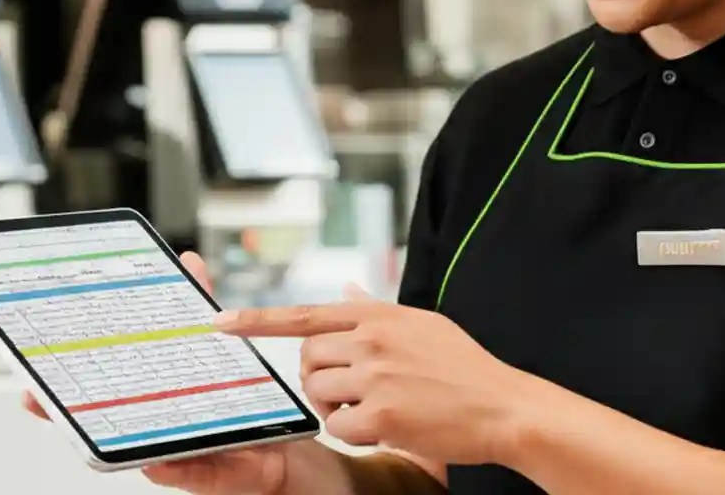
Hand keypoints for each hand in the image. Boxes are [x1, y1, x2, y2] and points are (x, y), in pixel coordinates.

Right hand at [21, 253, 348, 493]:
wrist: (285, 444)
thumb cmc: (242, 398)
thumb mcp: (219, 346)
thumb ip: (203, 305)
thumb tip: (187, 261)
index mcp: (152, 395)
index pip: (101, 384)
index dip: (62, 378)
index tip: (29, 363)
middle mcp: (154, 426)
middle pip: (99, 420)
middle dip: (63, 409)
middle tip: (34, 395)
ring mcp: (174, 452)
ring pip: (132, 450)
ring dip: (106, 442)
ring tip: (82, 427)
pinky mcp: (204, 473)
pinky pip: (182, 474)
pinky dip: (168, 468)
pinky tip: (155, 460)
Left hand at [214, 286, 532, 466]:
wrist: (502, 405)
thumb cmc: (465, 367)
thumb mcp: (423, 325)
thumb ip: (377, 311)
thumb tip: (346, 293)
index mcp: (381, 314)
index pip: (307, 313)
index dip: (259, 320)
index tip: (221, 322)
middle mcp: (374, 339)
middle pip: (306, 357)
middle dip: (316, 376)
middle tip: (346, 388)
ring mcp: (377, 375)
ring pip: (318, 391)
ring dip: (334, 404)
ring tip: (371, 405)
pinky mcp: (382, 413)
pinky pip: (338, 426)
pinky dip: (354, 431)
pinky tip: (383, 425)